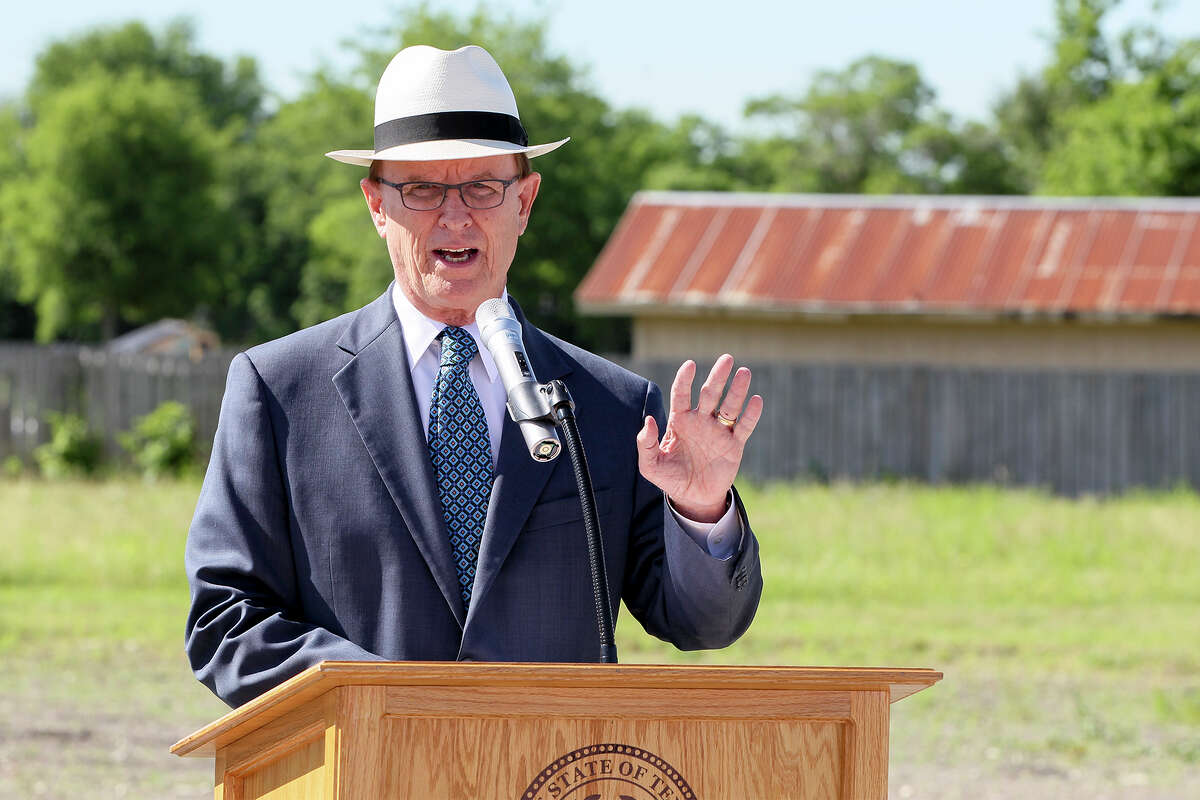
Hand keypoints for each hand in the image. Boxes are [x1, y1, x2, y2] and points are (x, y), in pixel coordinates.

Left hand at [636, 354, 763, 522]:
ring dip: (737, 390)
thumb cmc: (670, 478)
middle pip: (710, 393)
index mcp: (680, 421)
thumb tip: (649, 420)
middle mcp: (701, 421)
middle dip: (718, 376)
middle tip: (727, 359)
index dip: (685, 379)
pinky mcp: (734, 445)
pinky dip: (751, 414)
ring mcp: (719, 431)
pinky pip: (744, 427)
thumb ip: (646, 443)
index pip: (681, 394)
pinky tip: (756, 400)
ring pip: (730, 406)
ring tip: (744, 372)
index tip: (690, 365)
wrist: (693, 499)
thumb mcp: (651, 465)